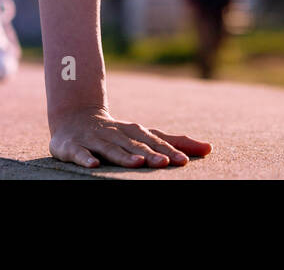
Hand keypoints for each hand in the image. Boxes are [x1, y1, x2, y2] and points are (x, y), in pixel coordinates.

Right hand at [49, 107, 211, 168]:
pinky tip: (94, 166)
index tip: (183, 162)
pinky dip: (86, 158)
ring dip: (124, 156)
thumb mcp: (146, 136)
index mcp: (135, 132)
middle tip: (166, 163)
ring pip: (111, 149)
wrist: (75, 118)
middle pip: (135, 146)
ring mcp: (95, 140)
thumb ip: (175, 143)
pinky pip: (80, 153)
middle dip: (151, 154)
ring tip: (138, 163)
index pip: (155, 143)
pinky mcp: (73, 146)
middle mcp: (117, 134)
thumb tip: (209, 148)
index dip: (169, 151)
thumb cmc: (118, 132)